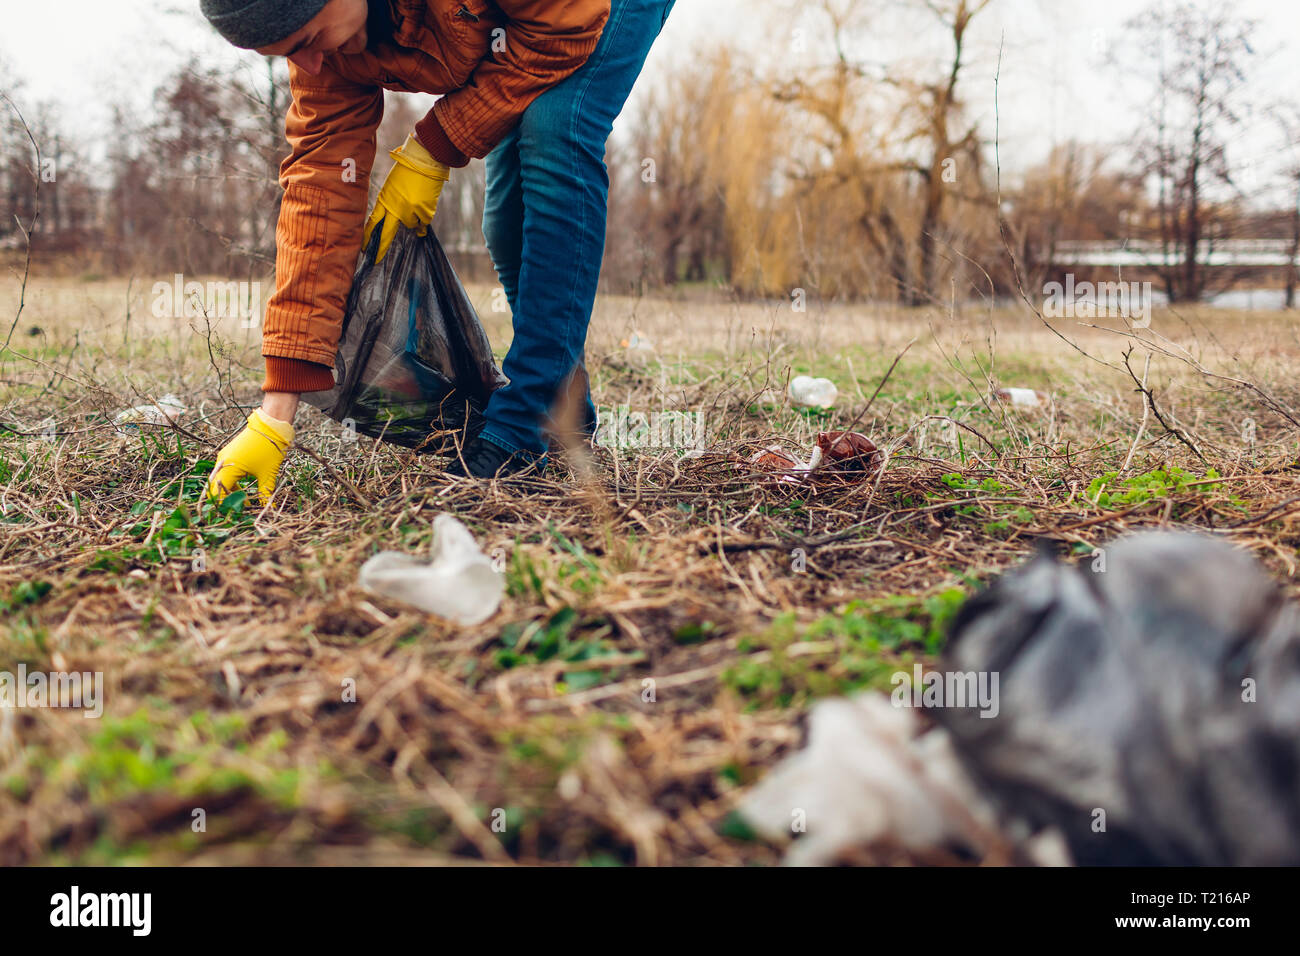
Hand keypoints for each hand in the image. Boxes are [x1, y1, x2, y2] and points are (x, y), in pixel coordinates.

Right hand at [207, 409, 294, 504]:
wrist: (271, 425)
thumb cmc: (269, 449)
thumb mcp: (268, 474)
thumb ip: (266, 494)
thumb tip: (269, 509)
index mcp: (228, 468)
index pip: (217, 492)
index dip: (223, 505)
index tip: (233, 514)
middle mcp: (221, 462)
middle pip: (216, 487)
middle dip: (225, 500)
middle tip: (237, 510)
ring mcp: (224, 456)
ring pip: (220, 479)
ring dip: (228, 491)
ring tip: (243, 501)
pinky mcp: (229, 453)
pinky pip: (224, 471)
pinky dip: (230, 482)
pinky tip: (242, 489)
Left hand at [363, 133, 449, 261]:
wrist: (424, 160)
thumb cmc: (407, 170)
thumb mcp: (393, 186)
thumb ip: (392, 202)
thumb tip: (398, 219)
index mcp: (385, 199)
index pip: (373, 221)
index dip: (368, 236)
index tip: (364, 249)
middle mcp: (396, 208)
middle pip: (387, 233)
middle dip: (381, 248)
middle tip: (376, 260)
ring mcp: (411, 211)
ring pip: (410, 225)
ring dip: (413, 221)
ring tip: (416, 208)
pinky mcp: (425, 211)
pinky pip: (424, 222)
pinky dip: (424, 220)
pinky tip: (424, 213)